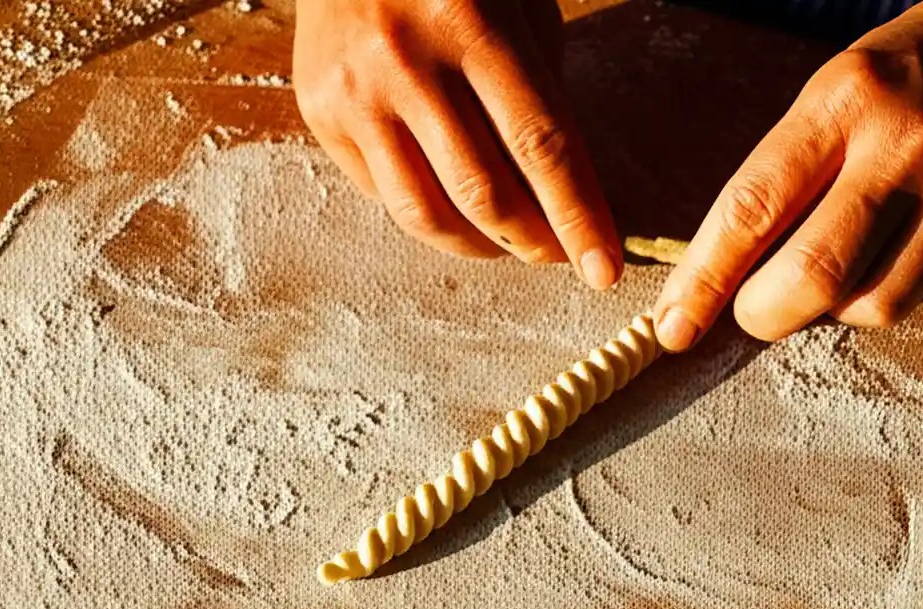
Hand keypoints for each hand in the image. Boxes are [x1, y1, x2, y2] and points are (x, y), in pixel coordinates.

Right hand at [293, 0, 622, 288]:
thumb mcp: (518, 4)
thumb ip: (540, 90)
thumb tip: (564, 190)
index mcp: (469, 22)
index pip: (539, 143)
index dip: (577, 216)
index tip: (603, 268)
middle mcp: (404, 62)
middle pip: (482, 192)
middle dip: (531, 240)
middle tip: (557, 254)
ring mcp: (354, 92)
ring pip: (424, 213)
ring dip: (478, 246)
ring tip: (507, 244)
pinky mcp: (319, 114)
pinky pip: (383, 194)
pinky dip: (429, 213)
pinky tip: (452, 205)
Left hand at [654, 0, 922, 349]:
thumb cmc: (915, 77)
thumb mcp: (837, 93)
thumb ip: (788, 179)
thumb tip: (728, 280)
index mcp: (846, 99)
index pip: (752, 207)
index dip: (703, 280)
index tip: (671, 326)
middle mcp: (910, 145)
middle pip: (814, 277)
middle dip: (763, 314)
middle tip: (755, 312)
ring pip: (875, 306)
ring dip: (836, 308)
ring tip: (845, 266)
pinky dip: (904, 289)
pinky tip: (916, 246)